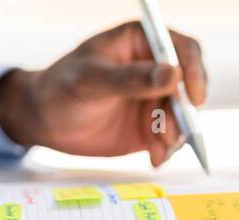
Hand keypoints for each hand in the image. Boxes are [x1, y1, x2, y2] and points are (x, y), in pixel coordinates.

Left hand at [0, 21, 207, 166]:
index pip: (182, 49)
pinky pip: (172, 137)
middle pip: (190, 86)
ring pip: (184, 115)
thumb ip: (131, 78)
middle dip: (185, 111)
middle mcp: (154, 68)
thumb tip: (173, 74)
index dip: (194, 71)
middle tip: (170, 131)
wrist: (44, 120)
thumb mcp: (92, 81)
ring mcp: (154, 98)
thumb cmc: (61, 87)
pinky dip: (168, 149)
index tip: (194, 98)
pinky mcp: (151, 125)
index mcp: (141, 42)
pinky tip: (154, 159)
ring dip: (177, 133)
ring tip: (158, 147)